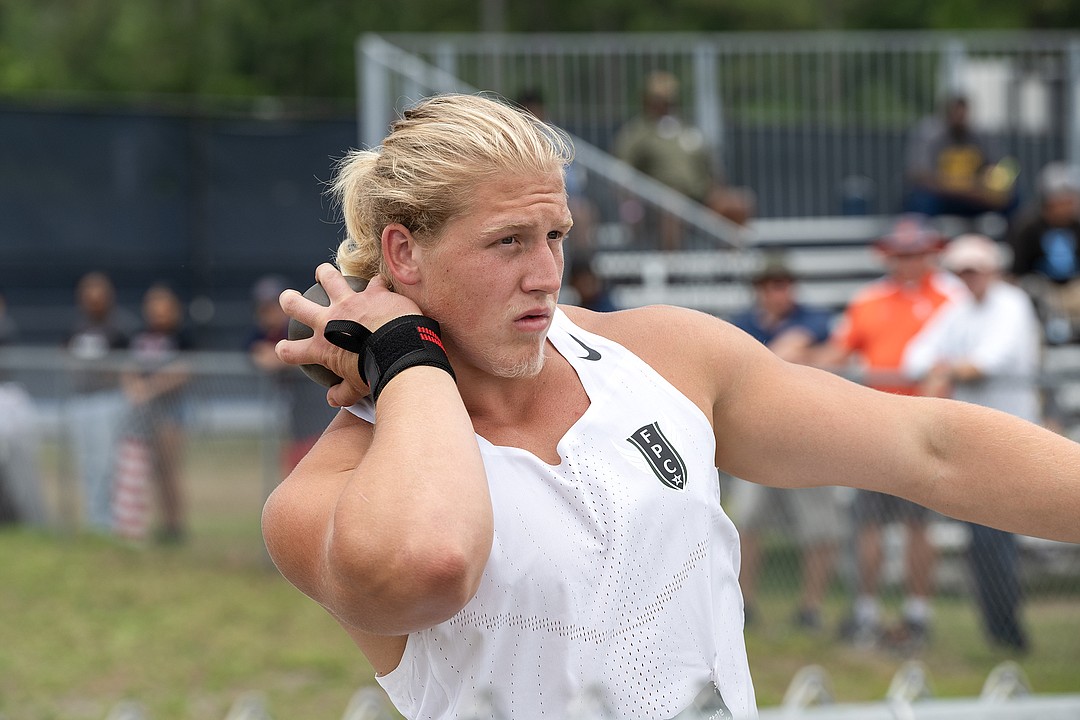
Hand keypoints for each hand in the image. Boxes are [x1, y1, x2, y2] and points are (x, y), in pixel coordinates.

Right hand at [276, 264, 421, 405]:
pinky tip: (380, 283)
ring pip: (329, 279)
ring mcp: (350, 303)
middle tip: (289, 298)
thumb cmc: (375, 375)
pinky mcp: (372, 293)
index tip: (284, 350)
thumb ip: (342, 393)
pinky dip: (376, 284)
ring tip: (322, 272)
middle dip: (289, 301)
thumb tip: (333, 399)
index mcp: (321, 347)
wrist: (399, 353)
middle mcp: (329, 321)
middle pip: (297, 306)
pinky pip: (373, 283)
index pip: (292, 351)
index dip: (285, 350)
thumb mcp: (356, 390)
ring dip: (325, 274)